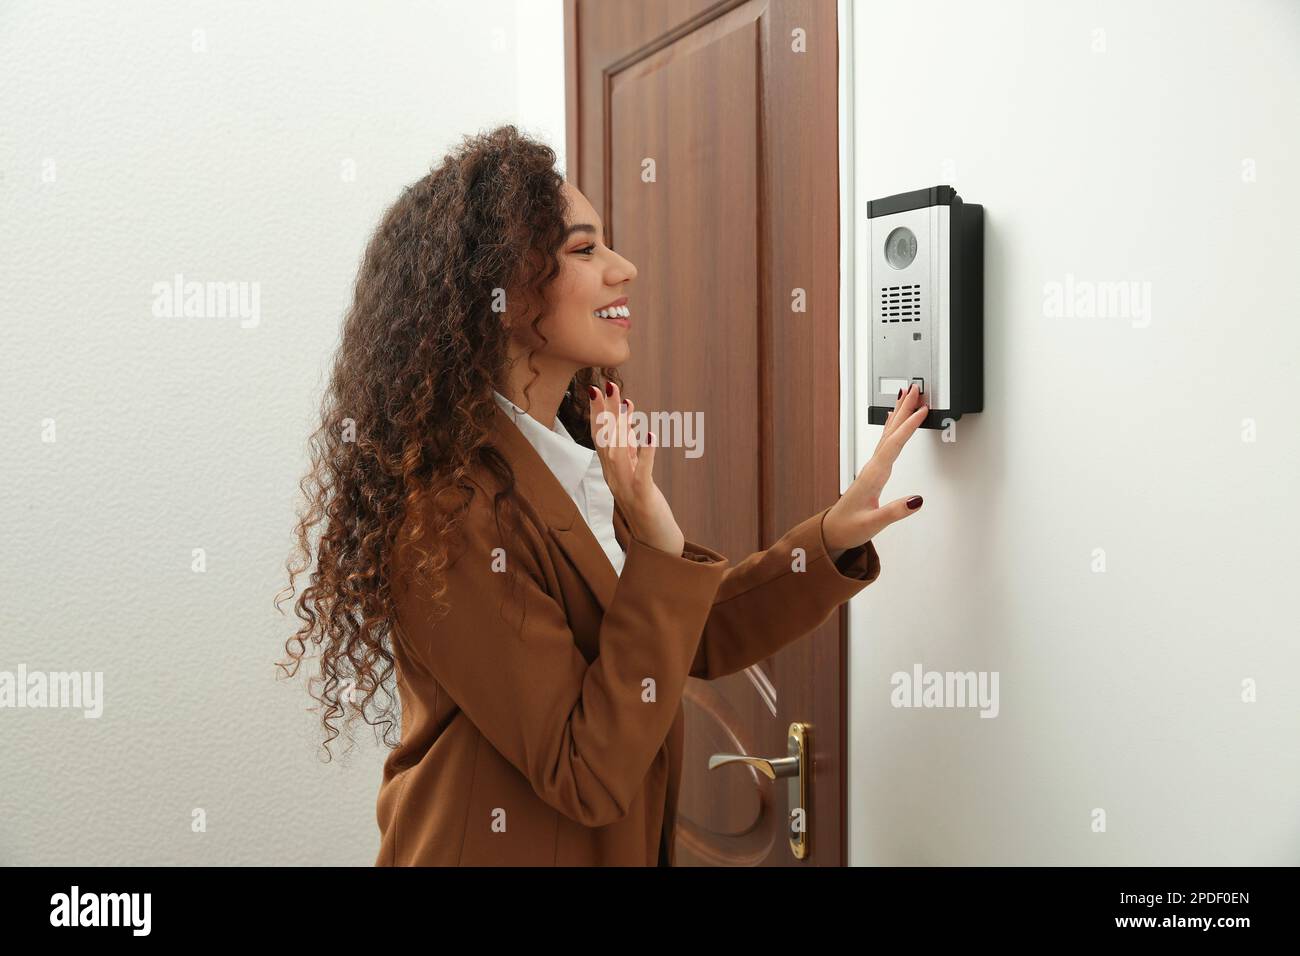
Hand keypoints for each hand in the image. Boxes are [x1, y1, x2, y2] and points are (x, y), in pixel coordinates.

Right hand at [587, 381, 685, 556]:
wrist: (656, 541)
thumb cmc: (645, 505)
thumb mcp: (635, 471)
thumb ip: (630, 448)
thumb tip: (627, 419)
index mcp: (610, 471)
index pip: (600, 437)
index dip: (597, 413)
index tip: (596, 388)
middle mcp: (613, 477)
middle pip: (605, 440)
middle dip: (605, 411)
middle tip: (605, 384)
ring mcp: (626, 487)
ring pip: (618, 452)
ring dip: (620, 426)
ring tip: (623, 400)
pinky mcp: (643, 496)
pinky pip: (642, 472)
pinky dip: (645, 452)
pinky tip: (649, 433)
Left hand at [823, 383, 927, 550]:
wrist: (832, 531)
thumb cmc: (849, 527)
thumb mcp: (873, 524)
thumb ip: (895, 512)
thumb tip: (917, 500)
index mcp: (873, 476)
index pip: (894, 445)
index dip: (909, 426)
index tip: (922, 410)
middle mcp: (872, 467)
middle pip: (891, 432)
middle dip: (903, 410)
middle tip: (915, 389)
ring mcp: (871, 468)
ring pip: (888, 434)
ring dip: (899, 414)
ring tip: (907, 396)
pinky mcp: (873, 472)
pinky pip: (885, 442)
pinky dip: (891, 427)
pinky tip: (892, 419)